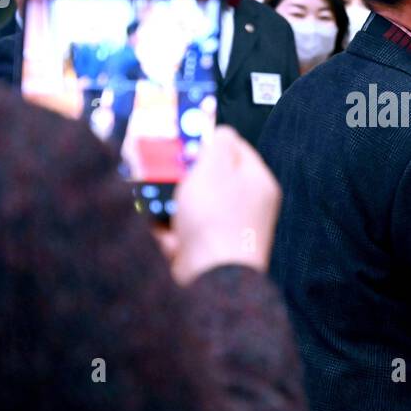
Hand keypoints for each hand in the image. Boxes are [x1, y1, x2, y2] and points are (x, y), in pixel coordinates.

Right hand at [168, 127, 281, 284]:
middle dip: (183, 174)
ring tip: (154, 199)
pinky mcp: (206, 253)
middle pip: (210, 178)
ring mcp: (226, 232)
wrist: (210, 279)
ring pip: (192, 206)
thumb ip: (219, 142)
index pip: (235, 149)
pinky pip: (181, 233)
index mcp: (257, 183)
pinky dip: (166, 231)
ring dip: (170, 202)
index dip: (208, 140)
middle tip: (165, 170)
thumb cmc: (216, 221)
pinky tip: (158, 229)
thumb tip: (221, 131)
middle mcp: (246, 208)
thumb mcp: (216, 166)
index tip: (184, 138)